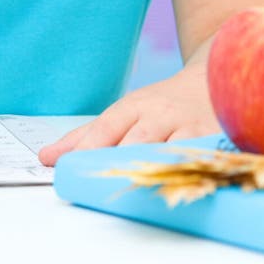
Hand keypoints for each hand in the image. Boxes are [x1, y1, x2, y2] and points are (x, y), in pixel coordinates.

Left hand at [37, 64, 221, 166]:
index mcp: (135, 106)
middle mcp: (162, 113)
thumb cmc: (163, 103)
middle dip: (121, 161)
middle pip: (138, 140)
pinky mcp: (217, 137)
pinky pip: (205, 156)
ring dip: (156, 168)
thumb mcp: (126, 111)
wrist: (215, 77)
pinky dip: (194, 167)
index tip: (67, 168)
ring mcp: (191, 125)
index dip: (89, 148)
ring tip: (138, 186)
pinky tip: (184, 180)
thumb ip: (87, 136)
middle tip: (101, 182)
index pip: (107, 127)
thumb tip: (46, 158)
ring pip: (172, 149)